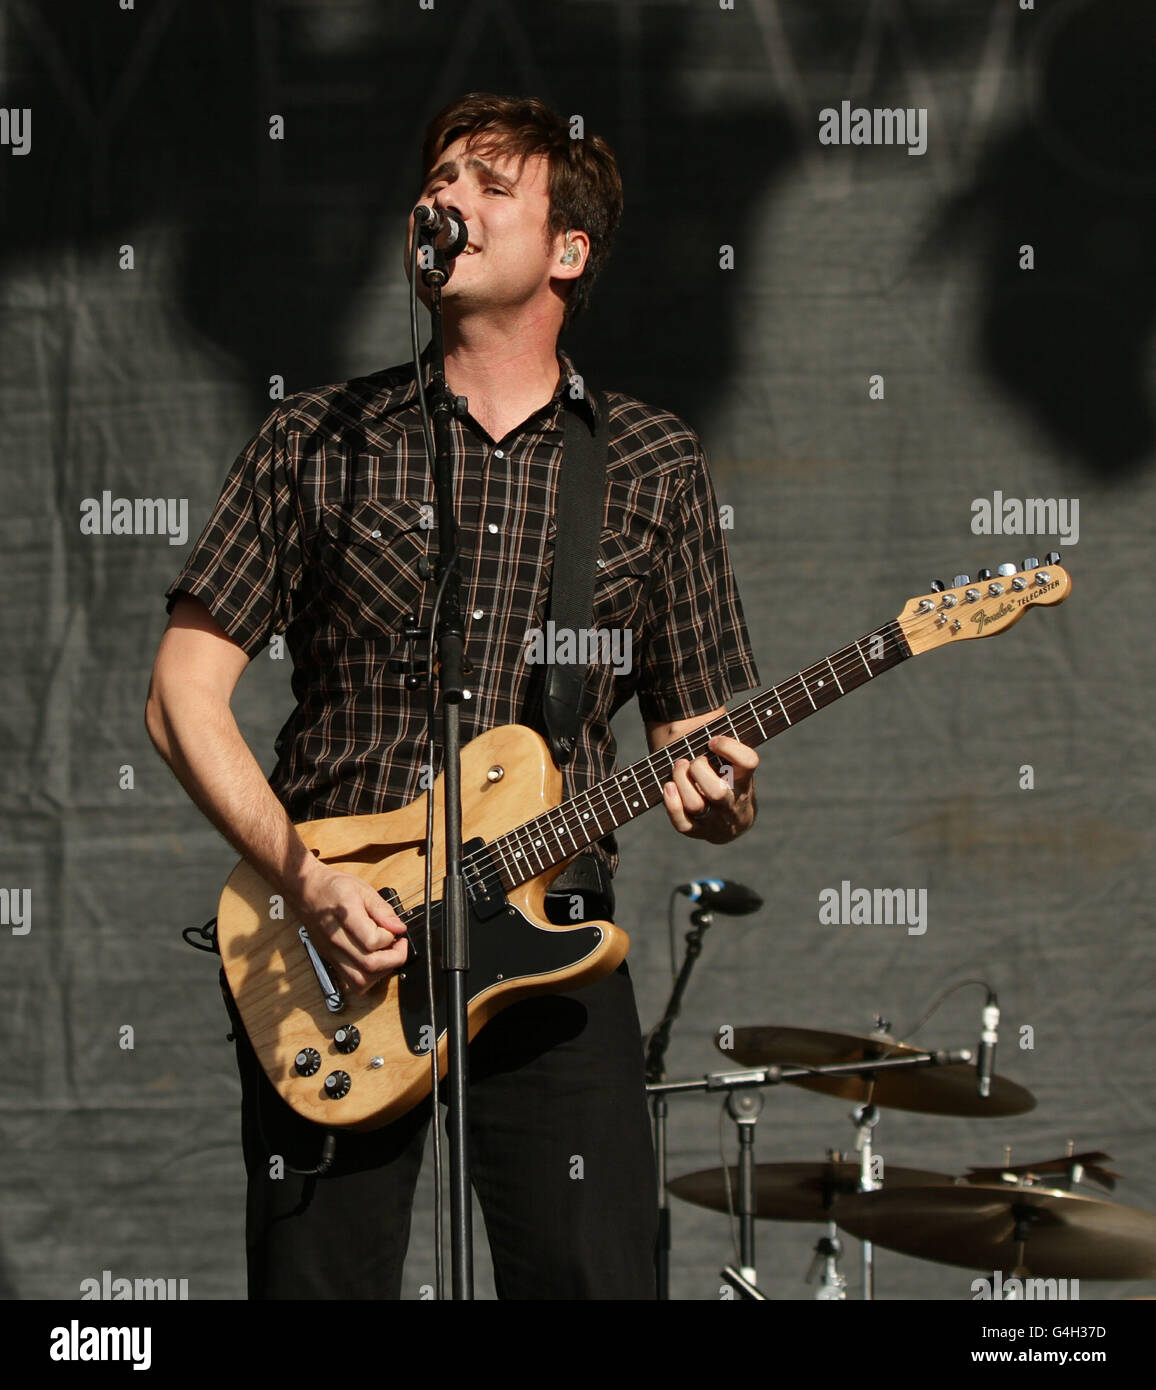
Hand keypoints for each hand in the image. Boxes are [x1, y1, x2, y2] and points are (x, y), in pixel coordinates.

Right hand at [293, 864, 408, 994]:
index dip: (390, 938)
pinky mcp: (330, 960)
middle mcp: (336, 939)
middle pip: (369, 966)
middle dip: (393, 959)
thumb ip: (383, 909)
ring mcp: (331, 953)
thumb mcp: (363, 889)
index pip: (372, 941)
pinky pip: (351, 981)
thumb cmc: (333, 887)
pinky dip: (368, 977)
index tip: (395, 930)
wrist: (306, 891)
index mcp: (345, 915)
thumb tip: (399, 928)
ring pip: (359, 982)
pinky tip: (374, 959)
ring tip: (387, 955)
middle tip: (399, 946)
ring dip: (381, 972)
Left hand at [661, 734, 758, 843]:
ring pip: (696, 805)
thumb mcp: (732, 759)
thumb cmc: (727, 778)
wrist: (732, 821)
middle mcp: (733, 801)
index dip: (729, 747)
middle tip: (691, 759)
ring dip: (681, 782)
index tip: (713, 740)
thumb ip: (724, 739)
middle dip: (697, 770)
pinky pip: (683, 823)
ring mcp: (716, 819)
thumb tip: (706, 705)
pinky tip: (668, 786)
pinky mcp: (698, 831)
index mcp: (746, 778)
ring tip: (678, 768)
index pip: (748, 761)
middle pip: (716, 791)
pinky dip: (672, 804)